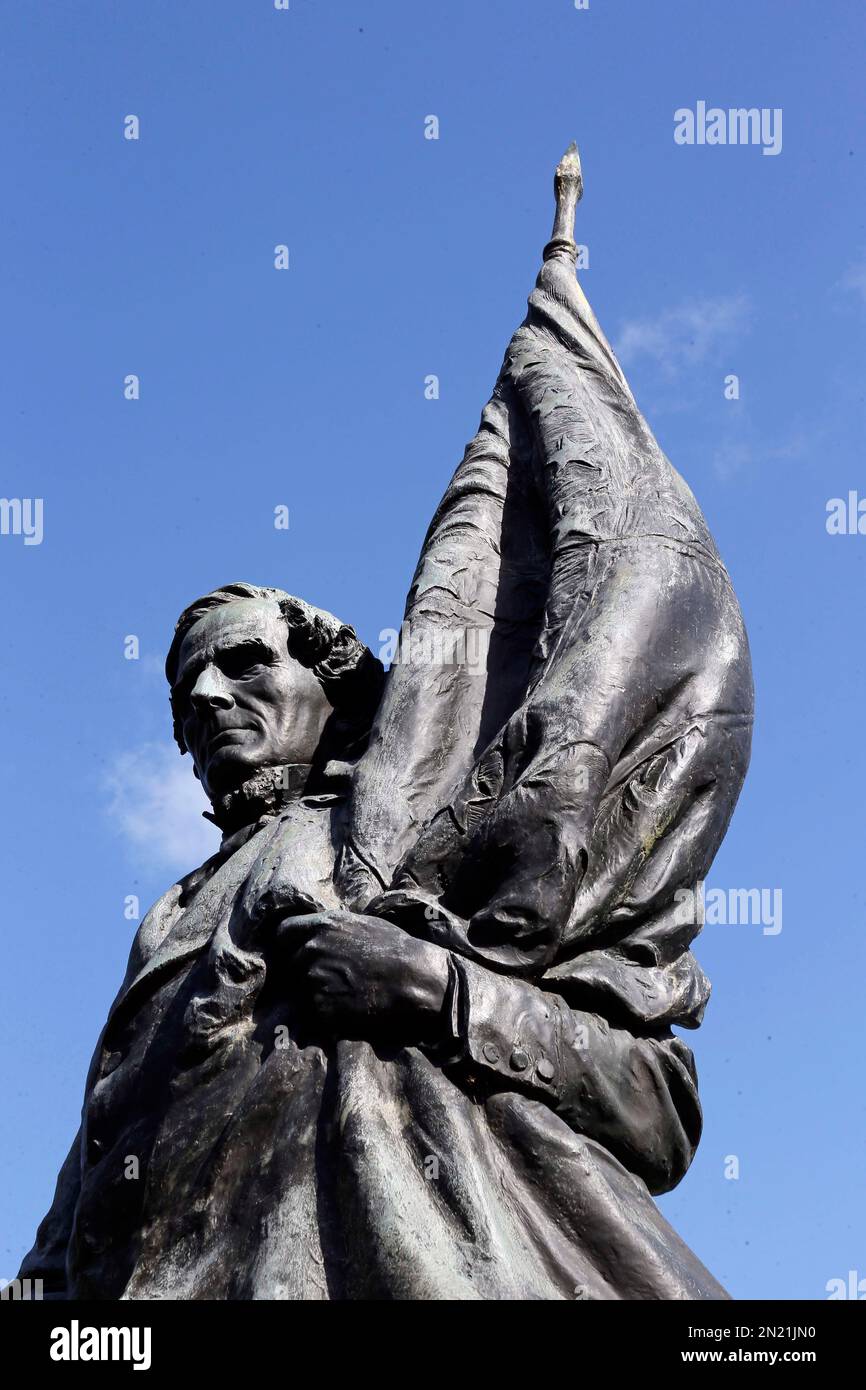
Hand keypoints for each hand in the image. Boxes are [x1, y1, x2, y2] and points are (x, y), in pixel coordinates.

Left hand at [275, 911, 450, 1043]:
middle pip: (292, 962)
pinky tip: (349, 1007)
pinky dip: (328, 1011)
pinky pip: (315, 1010)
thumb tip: (320, 932)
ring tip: (345, 993)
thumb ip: (335, 928)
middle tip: (330, 977)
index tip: (291, 950)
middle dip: (305, 969)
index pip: (284, 932)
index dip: (286, 942)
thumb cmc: (396, 949)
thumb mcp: (363, 924)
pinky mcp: (320, 1007)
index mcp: (322, 925)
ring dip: (317, 991)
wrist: (412, 980)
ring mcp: (313, 979)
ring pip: (303, 988)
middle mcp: (311, 950)